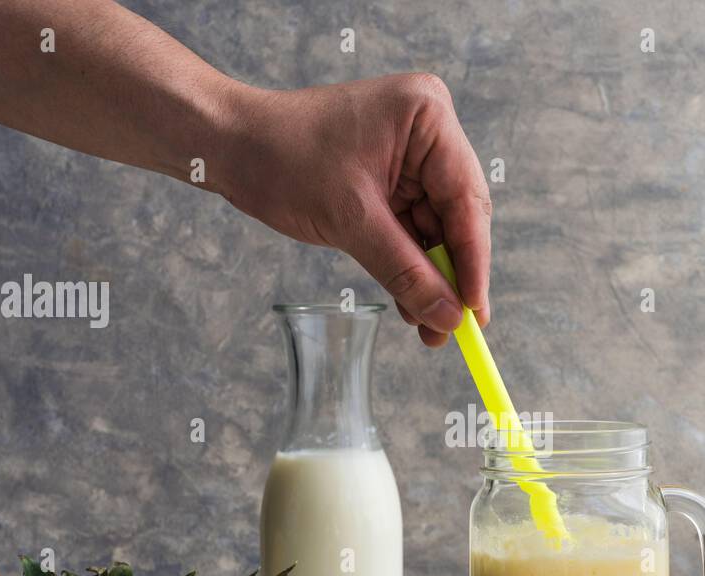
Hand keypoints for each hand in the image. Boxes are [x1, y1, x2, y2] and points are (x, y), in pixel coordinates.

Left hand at [220, 74, 491, 346]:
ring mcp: (410, 155)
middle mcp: (427, 131)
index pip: (466, 200)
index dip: (473, 262)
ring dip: (431, 279)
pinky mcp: (391, 178)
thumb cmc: (283, 158)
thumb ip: (406, 272)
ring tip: (430, 329)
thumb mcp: (351, 220)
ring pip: (436, 230)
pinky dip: (410, 267)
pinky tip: (412, 306)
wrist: (230, 144)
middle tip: (457, 329)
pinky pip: (411, 229)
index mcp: (427, 117)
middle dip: (453, 275)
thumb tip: (448, 317)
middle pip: (457, 217)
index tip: (474, 312)